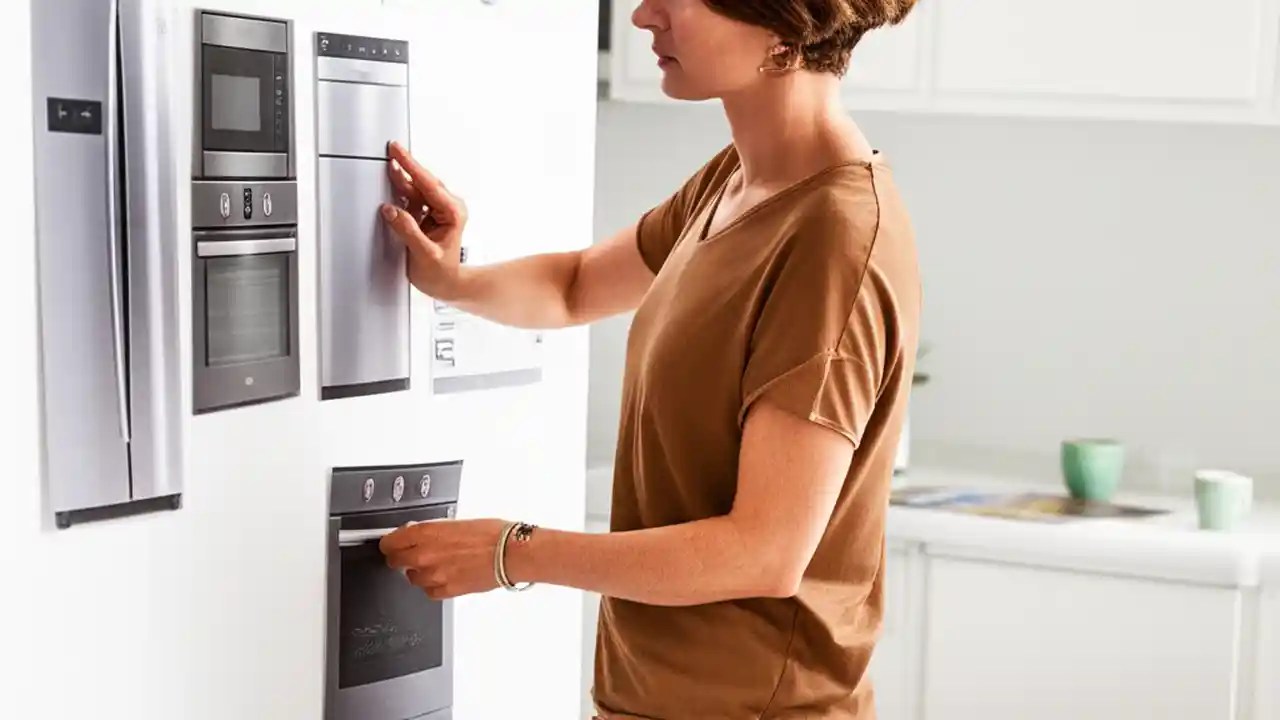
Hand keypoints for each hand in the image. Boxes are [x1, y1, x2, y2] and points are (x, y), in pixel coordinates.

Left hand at [379, 518, 509, 599]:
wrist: (509, 553)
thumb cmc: (491, 534)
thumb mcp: (455, 522)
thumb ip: (430, 530)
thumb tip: (417, 534)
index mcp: (425, 533)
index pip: (389, 542)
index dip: (391, 543)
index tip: (393, 543)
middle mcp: (424, 555)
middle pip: (394, 562)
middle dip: (401, 557)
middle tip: (412, 554)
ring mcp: (433, 575)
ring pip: (411, 578)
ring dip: (419, 572)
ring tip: (437, 564)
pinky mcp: (446, 591)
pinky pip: (428, 591)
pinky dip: (433, 585)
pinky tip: (446, 576)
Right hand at [380, 141, 467, 298]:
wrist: (446, 284)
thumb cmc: (442, 272)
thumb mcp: (424, 254)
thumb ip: (408, 231)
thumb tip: (392, 211)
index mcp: (452, 213)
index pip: (429, 184)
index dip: (412, 166)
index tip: (399, 152)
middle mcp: (448, 208)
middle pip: (423, 181)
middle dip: (407, 166)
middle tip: (392, 150)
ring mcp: (438, 210)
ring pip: (417, 188)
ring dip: (402, 178)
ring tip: (389, 165)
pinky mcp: (428, 215)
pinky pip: (413, 198)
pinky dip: (401, 191)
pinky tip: (393, 184)